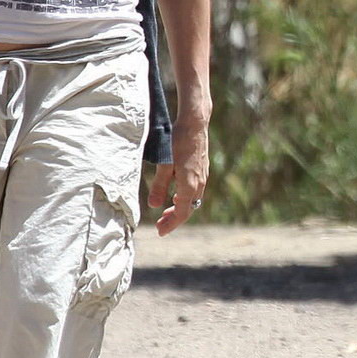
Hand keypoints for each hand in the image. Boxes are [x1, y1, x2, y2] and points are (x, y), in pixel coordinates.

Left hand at [147, 117, 209, 235]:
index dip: (171, 224)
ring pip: (193, 201)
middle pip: (188, 209)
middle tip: (160, 225)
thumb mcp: (164, 165)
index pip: (182, 213)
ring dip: (180, 209)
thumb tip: (153, 205)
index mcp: (189, 185)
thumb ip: (159, 186)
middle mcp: (199, 184)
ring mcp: (202, 177)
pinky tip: (176, 196)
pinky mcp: (202, 170)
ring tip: (166, 213)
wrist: (195, 125)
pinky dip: (185, 199)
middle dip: (174, 219)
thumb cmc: (178, 142)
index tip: (160, 231)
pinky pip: (195, 192)